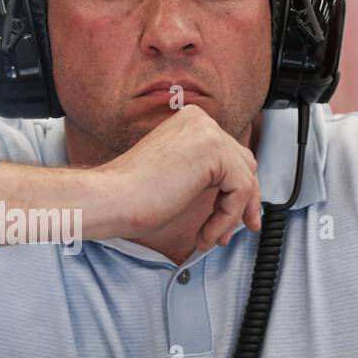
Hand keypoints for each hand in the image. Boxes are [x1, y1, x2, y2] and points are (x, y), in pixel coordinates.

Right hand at [95, 106, 261, 250]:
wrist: (111, 199)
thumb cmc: (132, 196)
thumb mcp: (178, 178)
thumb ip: (205, 175)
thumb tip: (239, 195)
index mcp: (189, 122)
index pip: (230, 155)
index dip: (235, 191)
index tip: (234, 219)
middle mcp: (201, 120)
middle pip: (244, 163)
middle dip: (242, 202)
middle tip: (228, 233)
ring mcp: (208, 132)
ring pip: (245, 179)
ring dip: (230, 216)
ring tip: (209, 237)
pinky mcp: (215, 151)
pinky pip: (241, 190)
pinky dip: (227, 218)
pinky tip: (205, 234)